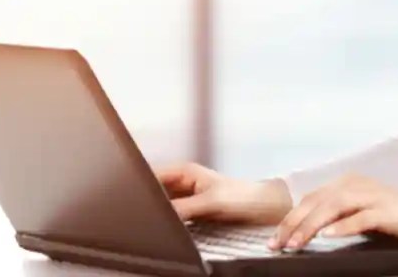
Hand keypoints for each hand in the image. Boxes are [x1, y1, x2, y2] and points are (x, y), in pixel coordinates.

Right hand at [154, 162, 292, 224]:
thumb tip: (162, 215)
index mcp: (186, 171)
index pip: (154, 175)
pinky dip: (169, 220)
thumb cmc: (244, 197)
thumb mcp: (211, 202)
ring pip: (164, 204)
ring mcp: (187, 196)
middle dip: (149, 200)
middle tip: (142, 214)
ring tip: (152, 221)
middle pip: (156, 190)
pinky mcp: (193, 210)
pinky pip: (173, 215)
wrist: (264, 208)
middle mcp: (184, 182)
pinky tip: (166, 227)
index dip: (142, 185)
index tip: (133, 199)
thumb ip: (184, 208)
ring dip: (159, 211)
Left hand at [269, 173, 397, 263]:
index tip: (275, 240)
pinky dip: (343, 226)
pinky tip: (328, 236)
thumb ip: (336, 220)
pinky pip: (361, 217)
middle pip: (316, 201)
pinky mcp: (388, 210)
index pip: (310, 200)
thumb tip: (304, 235)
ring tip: (296, 244)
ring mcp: (372, 195)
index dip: (289, 219)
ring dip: (311, 226)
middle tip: (277, 244)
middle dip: (293, 224)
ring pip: (333, 207)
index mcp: (347, 184)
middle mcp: (356, 185)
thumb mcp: (360, 218)